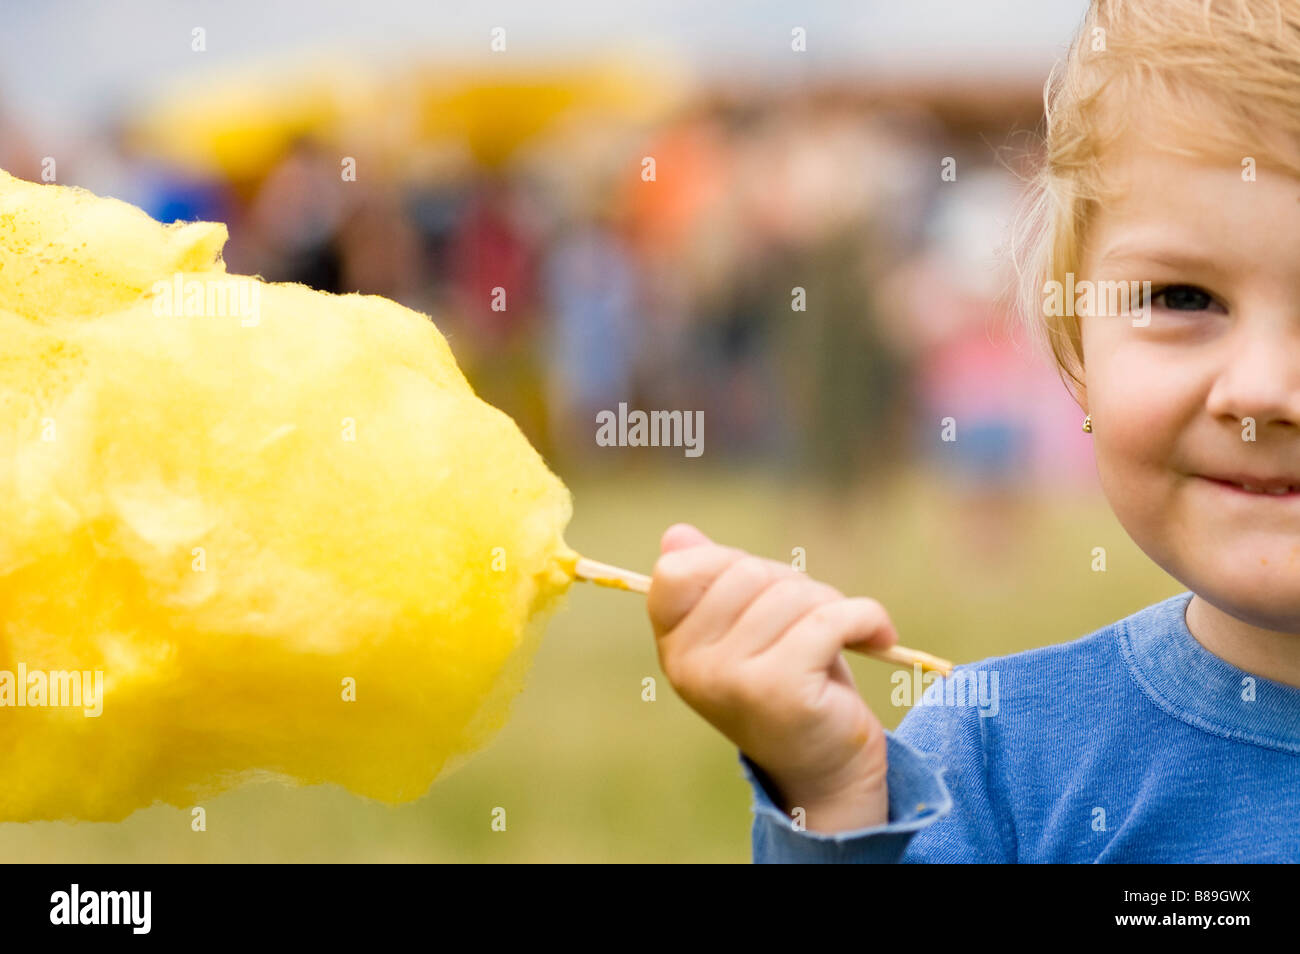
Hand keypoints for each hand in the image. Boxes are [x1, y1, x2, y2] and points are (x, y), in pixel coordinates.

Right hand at [647, 523, 899, 832]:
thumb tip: (676, 533)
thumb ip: (714, 583)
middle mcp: (690, 665)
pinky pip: (828, 619)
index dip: (728, 563)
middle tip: (815, 623)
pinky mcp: (779, 690)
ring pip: (792, 594)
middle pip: (746, 572)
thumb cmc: (788, 684)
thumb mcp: (748, 629)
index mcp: (675, 646)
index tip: (766, 591)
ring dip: (831, 605)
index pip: (679, 569)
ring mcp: (731, 679)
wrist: (826, 770)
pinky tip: (878, 637)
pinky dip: (865, 618)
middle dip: (794, 585)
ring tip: (838, 641)